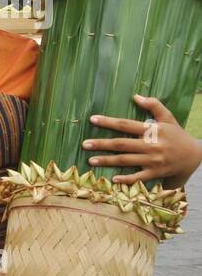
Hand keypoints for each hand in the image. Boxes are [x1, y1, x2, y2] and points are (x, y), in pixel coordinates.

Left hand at [85, 95, 201, 187]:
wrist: (194, 156)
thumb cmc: (177, 135)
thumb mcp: (168, 118)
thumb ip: (154, 105)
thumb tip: (136, 96)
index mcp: (153, 130)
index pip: (126, 125)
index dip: (108, 122)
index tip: (92, 120)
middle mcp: (151, 145)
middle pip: (122, 144)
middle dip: (102, 144)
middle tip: (84, 144)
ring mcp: (153, 160)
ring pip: (126, 161)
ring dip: (107, 161)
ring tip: (90, 160)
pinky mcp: (156, 173)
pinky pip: (138, 177)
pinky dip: (126, 178)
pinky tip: (112, 178)